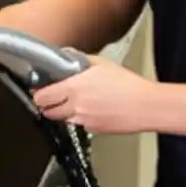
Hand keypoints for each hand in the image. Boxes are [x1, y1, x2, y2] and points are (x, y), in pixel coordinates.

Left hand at [31, 56, 159, 133]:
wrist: (147, 107)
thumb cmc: (129, 85)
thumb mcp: (102, 64)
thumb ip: (79, 59)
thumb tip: (66, 56)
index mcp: (74, 88)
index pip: (42, 97)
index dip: (38, 94)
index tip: (39, 90)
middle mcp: (76, 107)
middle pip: (48, 111)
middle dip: (47, 105)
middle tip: (51, 97)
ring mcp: (84, 121)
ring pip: (63, 119)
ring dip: (63, 112)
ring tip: (75, 101)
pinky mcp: (94, 130)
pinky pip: (79, 125)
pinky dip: (80, 118)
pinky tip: (92, 109)